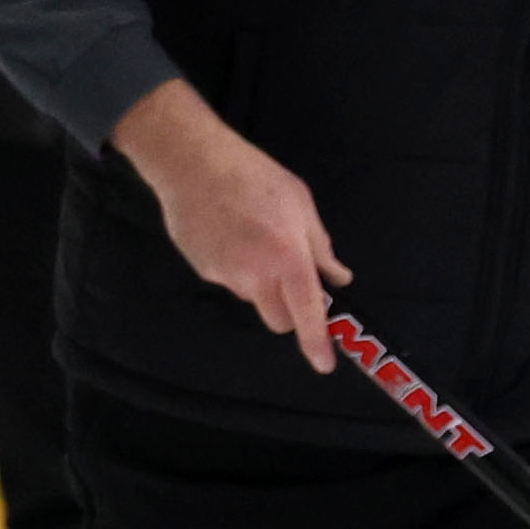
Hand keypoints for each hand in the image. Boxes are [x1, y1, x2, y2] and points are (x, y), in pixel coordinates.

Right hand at [110, 78, 351, 369]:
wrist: (192, 163)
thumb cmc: (255, 177)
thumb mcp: (301, 204)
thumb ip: (320, 247)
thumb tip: (337, 278)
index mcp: (288, 258)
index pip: (308, 313)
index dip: (317, 342)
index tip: (324, 365)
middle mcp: (256, 275)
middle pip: (278, 319)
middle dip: (288, 309)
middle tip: (289, 276)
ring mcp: (225, 276)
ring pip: (252, 298)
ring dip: (260, 283)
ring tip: (253, 239)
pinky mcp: (202, 271)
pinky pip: (229, 281)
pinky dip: (235, 268)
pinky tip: (229, 235)